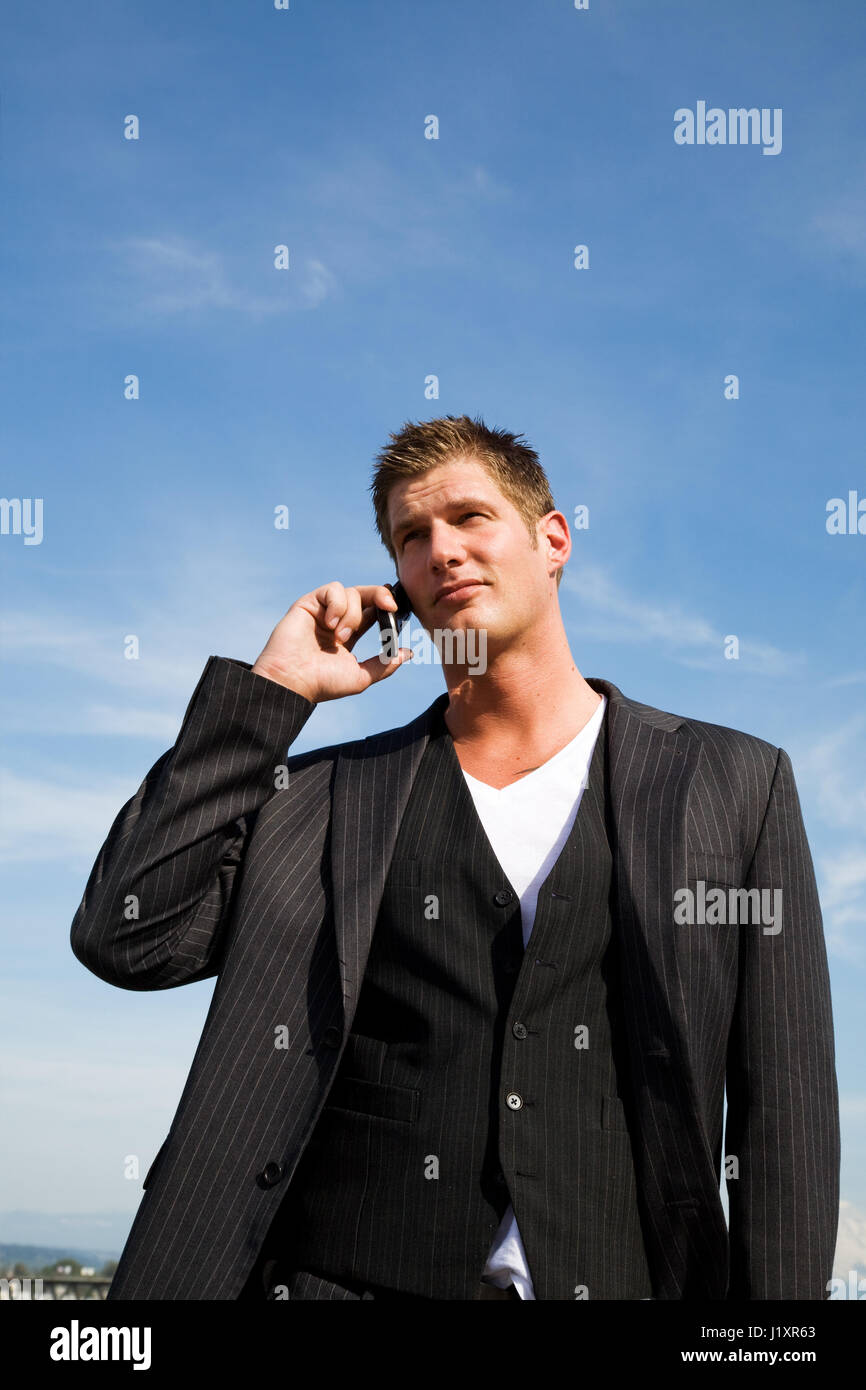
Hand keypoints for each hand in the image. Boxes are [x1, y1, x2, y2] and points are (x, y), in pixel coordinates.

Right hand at [250, 582, 412, 702]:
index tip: (398, 609)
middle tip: (390, 606)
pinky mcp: (309, 603)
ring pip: (351, 593)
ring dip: (352, 614)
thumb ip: (385, 664)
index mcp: (349, 634)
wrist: (293, 681)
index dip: (387, 606)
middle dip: (381, 596)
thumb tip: (408, 653)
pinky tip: (331, 624)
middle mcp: (337, 620)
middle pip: (366, 595)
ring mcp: (323, 611)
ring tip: (340, 638)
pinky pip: (333, 589)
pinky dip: (338, 605)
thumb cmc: (322, 683)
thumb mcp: (361, 676)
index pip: (373, 612)